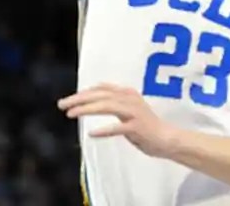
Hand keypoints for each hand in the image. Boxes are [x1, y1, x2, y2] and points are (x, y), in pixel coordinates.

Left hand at [58, 83, 180, 158]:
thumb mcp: (128, 110)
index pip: (100, 88)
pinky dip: (104, 130)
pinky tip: (91, 134)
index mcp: (126, 93)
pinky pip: (118, 127)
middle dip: (78, 99)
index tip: (68, 100)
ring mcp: (134, 112)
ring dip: (86, 109)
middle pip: (99, 95)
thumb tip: (91, 100)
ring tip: (70, 114)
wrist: (167, 140)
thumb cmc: (145, 126)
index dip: (83, 93)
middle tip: (62, 105)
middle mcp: (129, 99)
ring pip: (106, 106)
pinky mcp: (137, 127)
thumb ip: (113, 103)